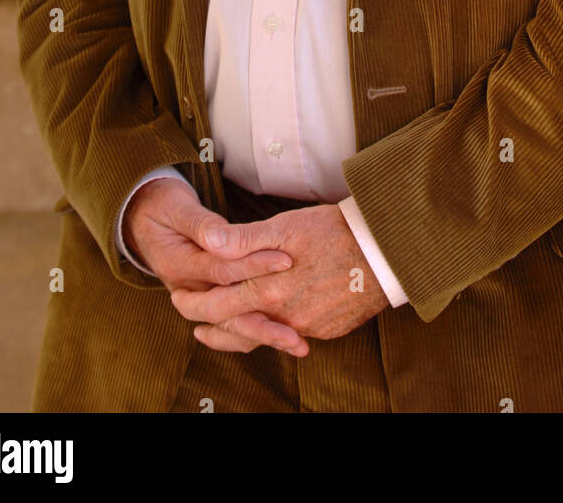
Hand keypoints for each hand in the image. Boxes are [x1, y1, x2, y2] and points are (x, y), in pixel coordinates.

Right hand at [122, 177, 305, 353]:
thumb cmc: (164, 206)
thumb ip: (202, 224)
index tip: (287, 260)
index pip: (221, 270)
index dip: (254, 265)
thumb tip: (219, 240)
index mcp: (177, 265)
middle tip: (296, 332)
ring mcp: (197, 298)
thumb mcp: (178, 208)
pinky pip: (232, 323)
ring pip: (230, 325)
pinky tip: (284, 340)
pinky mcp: (209, 300)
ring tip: (297, 345)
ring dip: (264, 336)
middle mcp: (186, 290)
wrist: (143, 217)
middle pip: (227, 311)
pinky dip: (257, 332)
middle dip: (263, 322)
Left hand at [170, 204, 390, 355]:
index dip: (193, 304)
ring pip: (262, 334)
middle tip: (189, 315)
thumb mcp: (285, 226)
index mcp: (269, 290)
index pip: (217, 306)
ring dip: (236, 329)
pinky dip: (273, 327)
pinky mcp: (327, 329)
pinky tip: (268, 318)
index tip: (176, 298)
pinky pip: (291, 332)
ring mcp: (307, 327)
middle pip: (235, 326)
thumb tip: (207, 242)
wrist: (385, 250)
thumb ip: (243, 240)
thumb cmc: (333, 231)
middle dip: (207, 321)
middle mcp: (285, 316)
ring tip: (217, 328)